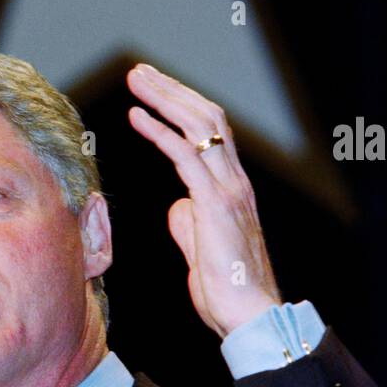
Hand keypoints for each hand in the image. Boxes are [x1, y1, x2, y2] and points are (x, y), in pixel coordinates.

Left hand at [125, 63, 281, 337]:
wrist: (249, 316)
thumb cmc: (227, 292)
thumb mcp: (200, 249)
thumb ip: (189, 223)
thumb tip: (178, 206)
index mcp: (232, 189)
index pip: (210, 133)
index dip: (181, 108)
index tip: (153, 91)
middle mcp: (234, 181)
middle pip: (205, 118)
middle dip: (171, 90)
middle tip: (140, 71)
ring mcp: (228, 190)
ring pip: (199, 126)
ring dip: (165, 98)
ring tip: (137, 79)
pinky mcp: (215, 205)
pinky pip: (187, 157)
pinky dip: (160, 132)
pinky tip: (137, 116)